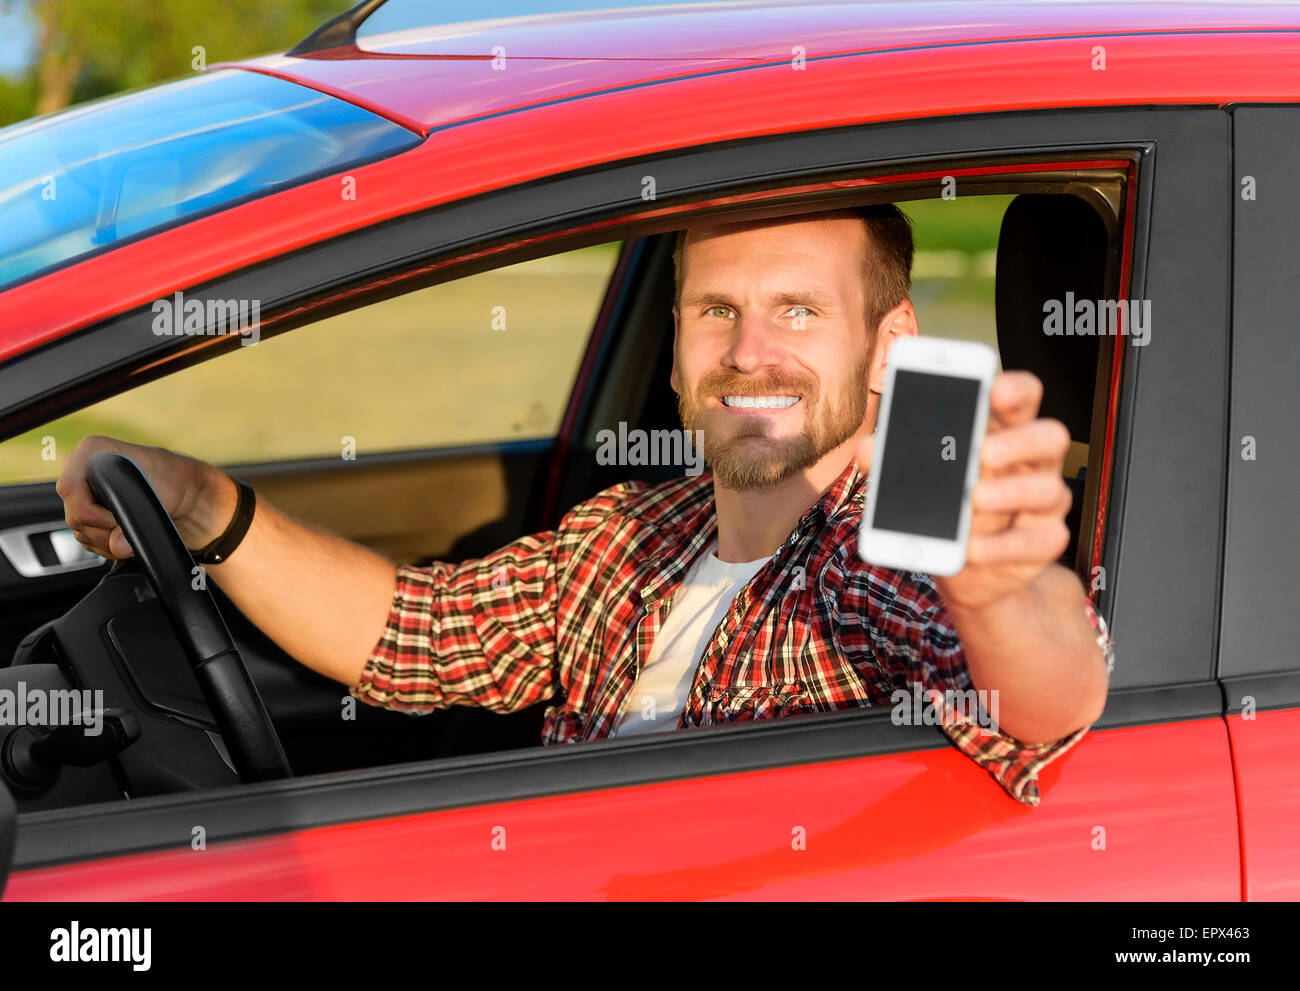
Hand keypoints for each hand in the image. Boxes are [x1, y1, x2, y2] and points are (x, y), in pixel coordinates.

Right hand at [56, 436, 233, 559]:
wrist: (188, 492)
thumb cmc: (176, 481)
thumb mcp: (158, 498)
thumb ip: (135, 522)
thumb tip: (117, 546)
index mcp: (94, 451)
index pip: (69, 488)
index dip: (92, 513)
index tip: (117, 521)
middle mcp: (83, 468)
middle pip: (74, 513)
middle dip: (104, 531)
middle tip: (129, 532)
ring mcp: (84, 491)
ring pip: (79, 529)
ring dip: (106, 540)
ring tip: (132, 534)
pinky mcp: (90, 510)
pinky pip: (86, 536)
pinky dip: (105, 544)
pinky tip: (125, 538)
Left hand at [855, 370, 1072, 611]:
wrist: (967, 569)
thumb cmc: (947, 507)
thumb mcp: (918, 481)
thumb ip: (893, 460)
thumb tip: (866, 450)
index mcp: (1004, 432)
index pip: (1024, 398)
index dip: (1016, 389)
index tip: (994, 390)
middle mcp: (1032, 462)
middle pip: (1051, 436)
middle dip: (1019, 440)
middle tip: (983, 452)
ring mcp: (1044, 502)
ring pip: (1050, 489)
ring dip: (1011, 493)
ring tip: (974, 499)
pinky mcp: (1045, 541)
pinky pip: (1039, 541)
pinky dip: (1003, 546)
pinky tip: (973, 549)